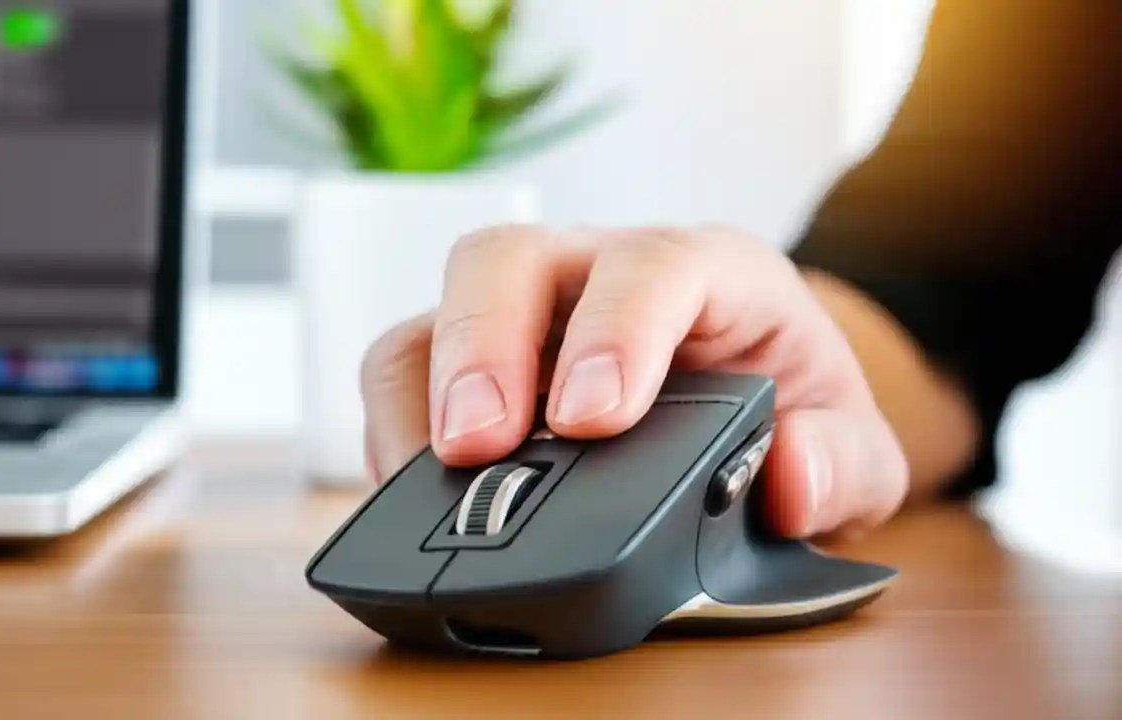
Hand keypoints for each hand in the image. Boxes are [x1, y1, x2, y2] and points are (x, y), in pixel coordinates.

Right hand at [360, 225, 906, 538]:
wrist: (758, 404)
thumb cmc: (792, 411)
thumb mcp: (854, 449)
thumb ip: (845, 464)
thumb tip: (791, 479)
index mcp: (707, 273)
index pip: (654, 265)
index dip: (616, 330)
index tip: (591, 418)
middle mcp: (599, 275)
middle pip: (508, 256)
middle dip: (482, 346)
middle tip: (479, 446)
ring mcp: (527, 316)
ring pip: (436, 305)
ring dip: (420, 391)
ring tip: (428, 480)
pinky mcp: (476, 363)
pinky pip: (407, 370)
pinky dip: (396, 428)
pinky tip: (413, 489)